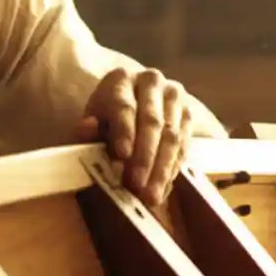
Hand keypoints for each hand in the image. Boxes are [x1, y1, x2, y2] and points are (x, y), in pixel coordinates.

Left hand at [81, 68, 191, 205]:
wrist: (133, 102)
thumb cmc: (105, 116)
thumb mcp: (92, 120)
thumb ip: (88, 129)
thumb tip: (87, 127)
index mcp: (121, 79)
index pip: (124, 106)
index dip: (124, 131)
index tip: (121, 155)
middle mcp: (152, 81)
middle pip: (151, 122)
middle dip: (145, 157)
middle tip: (137, 185)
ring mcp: (174, 97)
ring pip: (172, 135)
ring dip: (162, 169)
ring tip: (151, 196)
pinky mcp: (188, 114)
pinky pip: (184, 144)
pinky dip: (173, 168)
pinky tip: (163, 187)